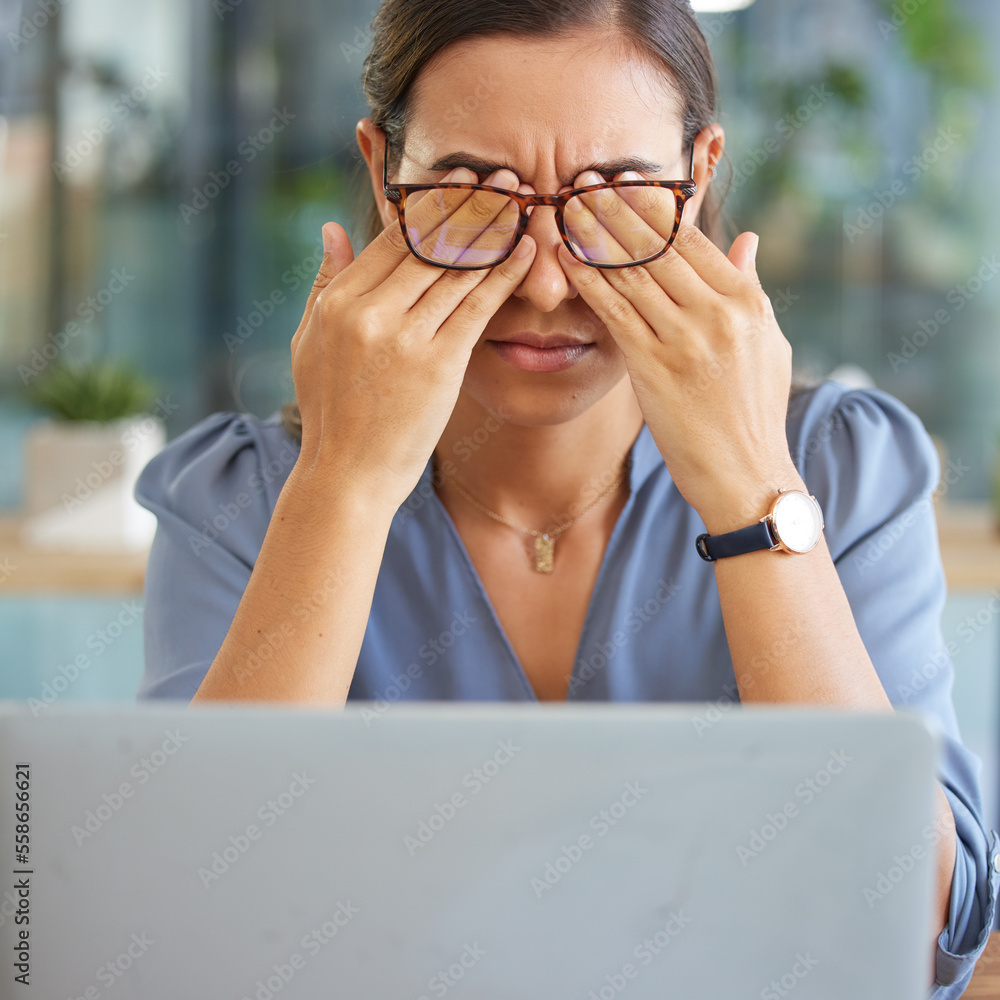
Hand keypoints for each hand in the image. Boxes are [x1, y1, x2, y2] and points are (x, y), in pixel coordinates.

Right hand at [289, 168, 535, 511]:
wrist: (347, 475)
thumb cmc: (330, 413)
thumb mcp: (310, 343)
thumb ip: (324, 283)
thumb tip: (331, 229)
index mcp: (339, 301)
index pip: (392, 238)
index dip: (431, 206)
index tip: (461, 181)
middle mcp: (369, 311)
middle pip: (429, 243)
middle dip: (470, 204)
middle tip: (502, 175)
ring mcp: (404, 337)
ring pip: (458, 267)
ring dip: (496, 229)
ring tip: (524, 200)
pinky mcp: (438, 364)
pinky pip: (478, 305)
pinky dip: (506, 273)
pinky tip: (528, 249)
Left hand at [556, 174, 802, 533]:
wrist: (747, 476)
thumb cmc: (754, 412)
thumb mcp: (768, 342)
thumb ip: (750, 287)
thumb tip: (747, 237)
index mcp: (745, 301)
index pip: (693, 239)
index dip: (653, 207)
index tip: (623, 182)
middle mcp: (718, 313)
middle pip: (658, 246)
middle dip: (617, 210)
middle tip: (584, 179)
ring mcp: (686, 340)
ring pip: (632, 273)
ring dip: (594, 237)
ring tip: (566, 208)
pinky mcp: (655, 369)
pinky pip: (615, 312)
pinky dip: (587, 281)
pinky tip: (564, 260)